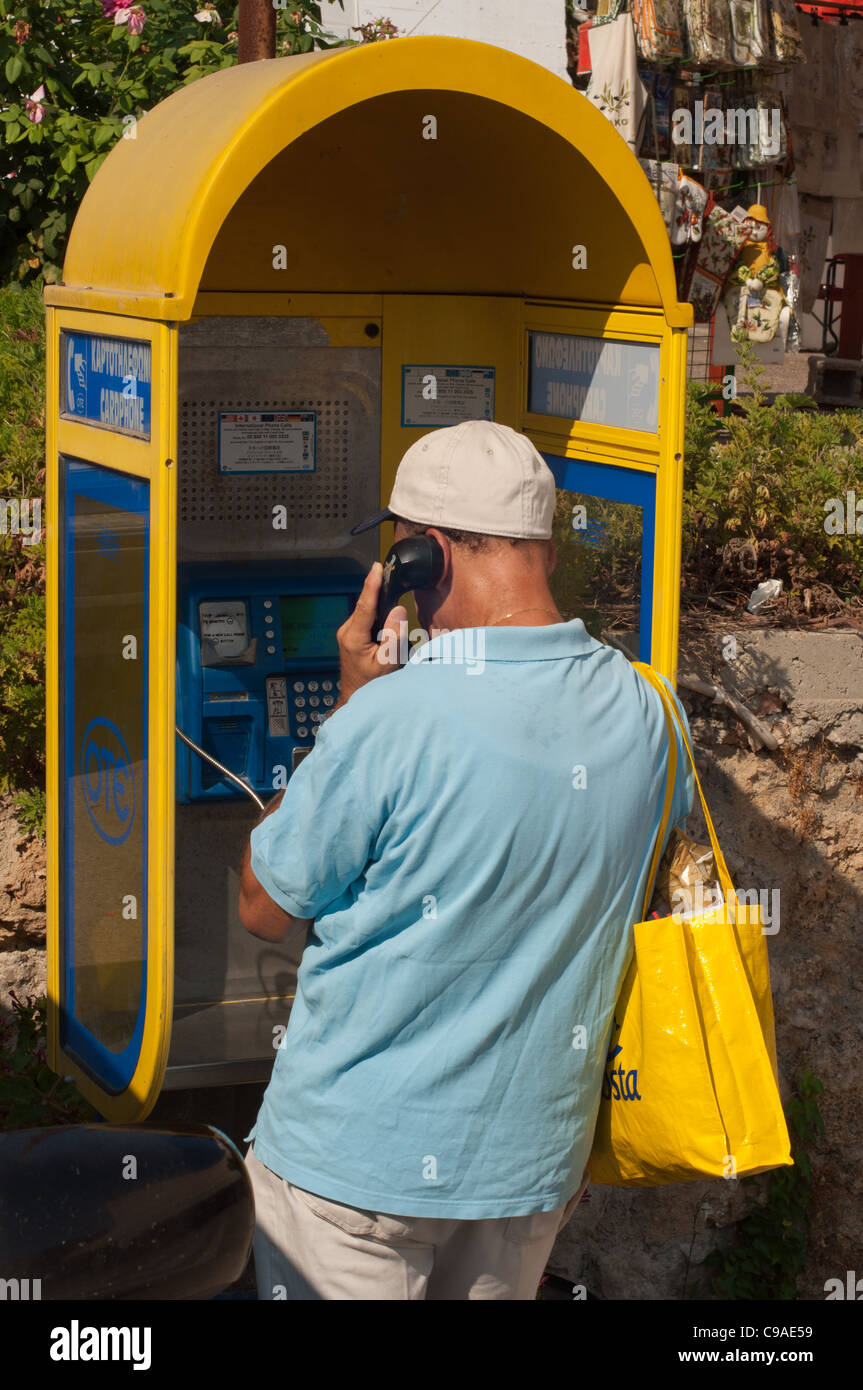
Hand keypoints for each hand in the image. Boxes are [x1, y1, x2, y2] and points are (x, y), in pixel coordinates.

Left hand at [333, 561, 407, 708]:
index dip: (372, 584)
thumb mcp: (388, 663)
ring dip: (382, 611)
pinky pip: (367, 619)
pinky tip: (386, 629)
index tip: (377, 567)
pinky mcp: (351, 634)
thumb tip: (398, 610)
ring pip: (368, 612)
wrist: (355, 696)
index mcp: (354, 637)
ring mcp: (347, 632)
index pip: (364, 605)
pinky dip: (379, 619)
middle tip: (394, 587)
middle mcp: (347, 631)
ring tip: (392, 618)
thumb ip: (394, 635)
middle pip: (367, 606)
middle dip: (382, 597)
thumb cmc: (372, 684)